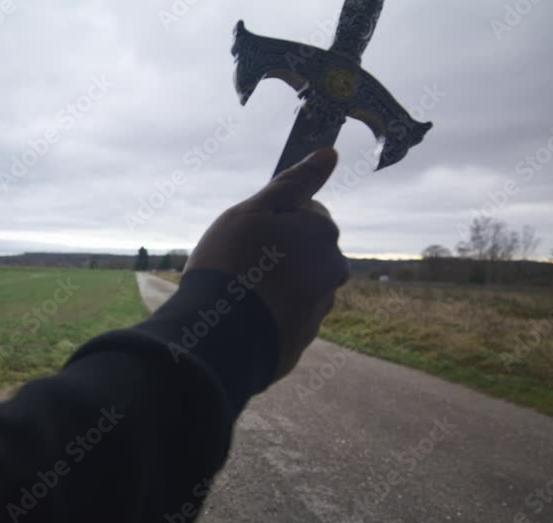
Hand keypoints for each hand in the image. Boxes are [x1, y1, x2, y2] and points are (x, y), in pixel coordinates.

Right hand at [184, 148, 347, 381]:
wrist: (221, 339)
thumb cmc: (232, 265)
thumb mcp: (254, 211)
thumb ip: (295, 182)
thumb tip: (330, 153)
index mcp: (323, 233)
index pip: (308, 212)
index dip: (275, 218)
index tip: (248, 233)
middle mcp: (332, 269)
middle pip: (306, 249)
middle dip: (280, 251)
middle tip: (240, 262)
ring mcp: (320, 307)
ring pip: (298, 283)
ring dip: (275, 283)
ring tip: (238, 292)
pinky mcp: (304, 338)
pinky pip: (288, 315)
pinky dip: (271, 312)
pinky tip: (244, 315)